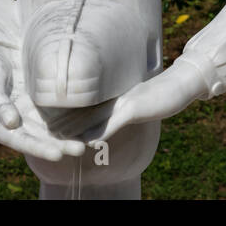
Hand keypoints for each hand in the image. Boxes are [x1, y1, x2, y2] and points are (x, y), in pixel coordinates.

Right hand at [0, 42, 85, 161]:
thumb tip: (10, 124)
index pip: (18, 140)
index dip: (37, 148)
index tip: (56, 155)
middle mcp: (11, 126)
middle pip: (36, 141)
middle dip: (57, 147)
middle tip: (79, 150)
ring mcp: (25, 115)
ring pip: (46, 132)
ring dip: (64, 140)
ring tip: (85, 145)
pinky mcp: (36, 104)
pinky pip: (52, 117)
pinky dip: (67, 124)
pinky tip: (84, 127)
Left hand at [52, 58, 208, 142]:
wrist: (181, 83)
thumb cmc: (162, 93)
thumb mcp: (141, 102)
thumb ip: (127, 108)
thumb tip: (120, 113)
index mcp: (114, 99)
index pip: (88, 109)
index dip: (70, 117)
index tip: (52, 124)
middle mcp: (115, 100)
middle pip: (84, 112)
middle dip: (65, 123)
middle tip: (44, 131)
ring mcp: (123, 103)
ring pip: (94, 118)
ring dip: (75, 130)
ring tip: (57, 138)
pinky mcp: (133, 108)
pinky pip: (113, 123)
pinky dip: (99, 133)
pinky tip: (88, 141)